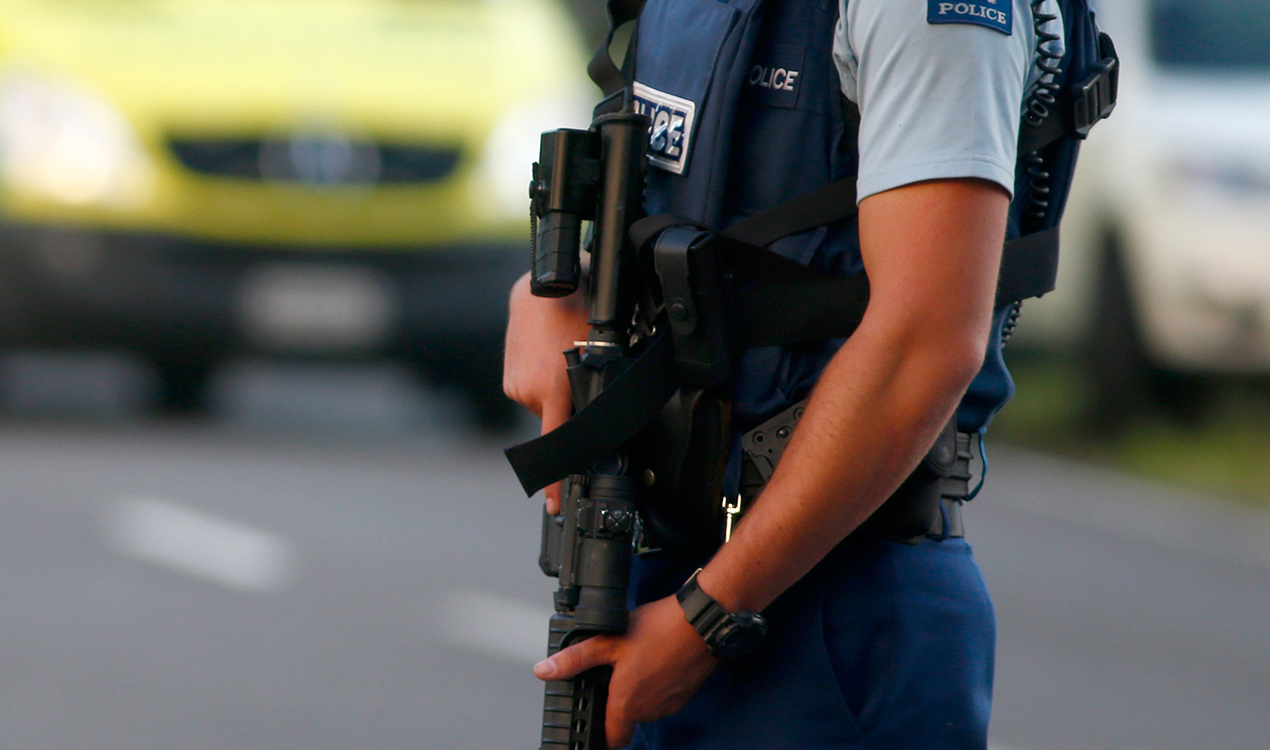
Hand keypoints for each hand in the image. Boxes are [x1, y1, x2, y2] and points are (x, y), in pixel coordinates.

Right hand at [503, 272, 591, 512]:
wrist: (542, 288)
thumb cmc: (579, 310)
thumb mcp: (600, 349)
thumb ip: (600, 387)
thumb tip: (608, 415)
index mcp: (553, 389)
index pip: (556, 444)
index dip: (553, 479)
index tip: (552, 504)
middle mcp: (529, 391)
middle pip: (557, 419)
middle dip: (570, 407)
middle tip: (580, 376)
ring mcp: (516, 385)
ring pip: (545, 404)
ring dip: (557, 391)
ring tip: (564, 357)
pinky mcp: (509, 377)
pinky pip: (533, 391)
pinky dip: (544, 381)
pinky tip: (551, 357)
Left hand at [533, 596, 718, 747]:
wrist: (703, 621)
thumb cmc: (660, 630)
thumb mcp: (609, 640)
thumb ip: (576, 659)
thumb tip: (545, 670)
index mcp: (627, 703)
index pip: (613, 739)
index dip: (601, 731)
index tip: (596, 713)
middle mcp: (650, 710)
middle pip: (628, 719)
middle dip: (618, 699)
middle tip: (613, 672)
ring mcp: (670, 703)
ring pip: (647, 707)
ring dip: (639, 690)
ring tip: (635, 659)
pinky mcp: (685, 692)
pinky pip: (664, 696)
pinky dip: (657, 682)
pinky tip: (655, 657)